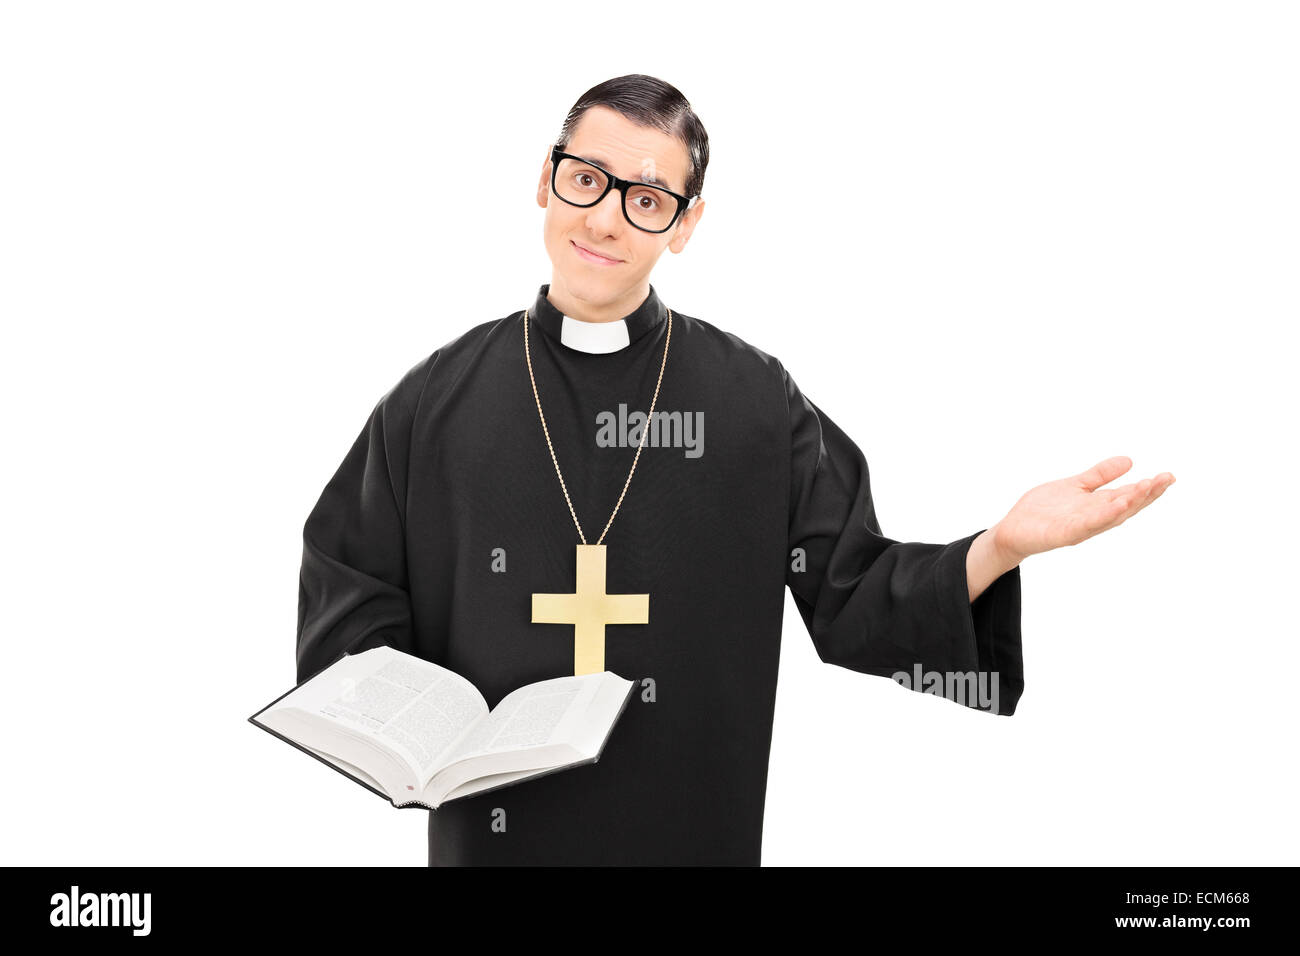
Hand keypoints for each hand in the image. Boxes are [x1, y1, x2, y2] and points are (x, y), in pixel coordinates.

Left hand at [991, 456, 1174, 564]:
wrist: (1013, 530)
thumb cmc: (1043, 510)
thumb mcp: (1076, 485)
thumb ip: (1099, 475)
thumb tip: (1129, 460)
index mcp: (1097, 506)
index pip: (1128, 495)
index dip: (1148, 488)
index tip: (1168, 476)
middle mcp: (1093, 518)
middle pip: (1125, 506)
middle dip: (1146, 494)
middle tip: (1166, 479)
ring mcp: (1080, 527)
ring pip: (1110, 516)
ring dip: (1129, 503)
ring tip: (1146, 488)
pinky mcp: (1063, 534)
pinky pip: (1086, 526)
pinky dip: (1102, 516)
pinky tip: (1117, 506)